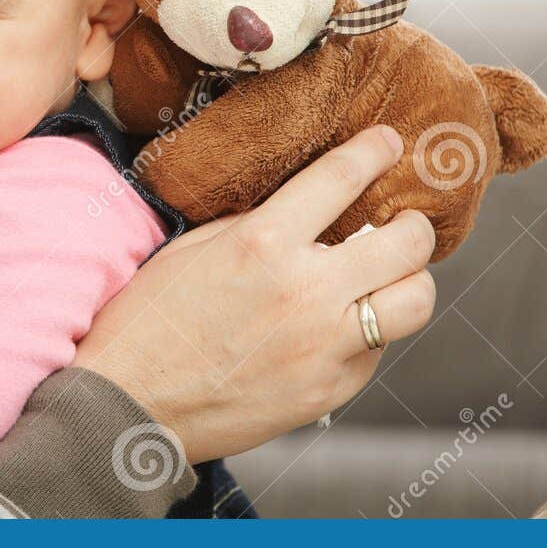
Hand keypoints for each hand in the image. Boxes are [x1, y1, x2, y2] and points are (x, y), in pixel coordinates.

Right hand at [72, 125, 436, 462]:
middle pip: (408, 242)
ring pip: (416, 302)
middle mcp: (305, 291)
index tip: (390, 142)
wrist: (130, 405)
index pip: (343, 177)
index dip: (376, 150)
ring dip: (407, 282)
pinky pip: (376, 352)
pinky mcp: (329, 391)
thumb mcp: (193, 248)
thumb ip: (256, 224)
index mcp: (263, 242)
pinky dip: (367, 334)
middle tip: (403, 222)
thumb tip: (306, 211)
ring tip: (386, 278)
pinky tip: (336, 330)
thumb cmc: (149, 322)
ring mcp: (324, 347)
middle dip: (413, 224)